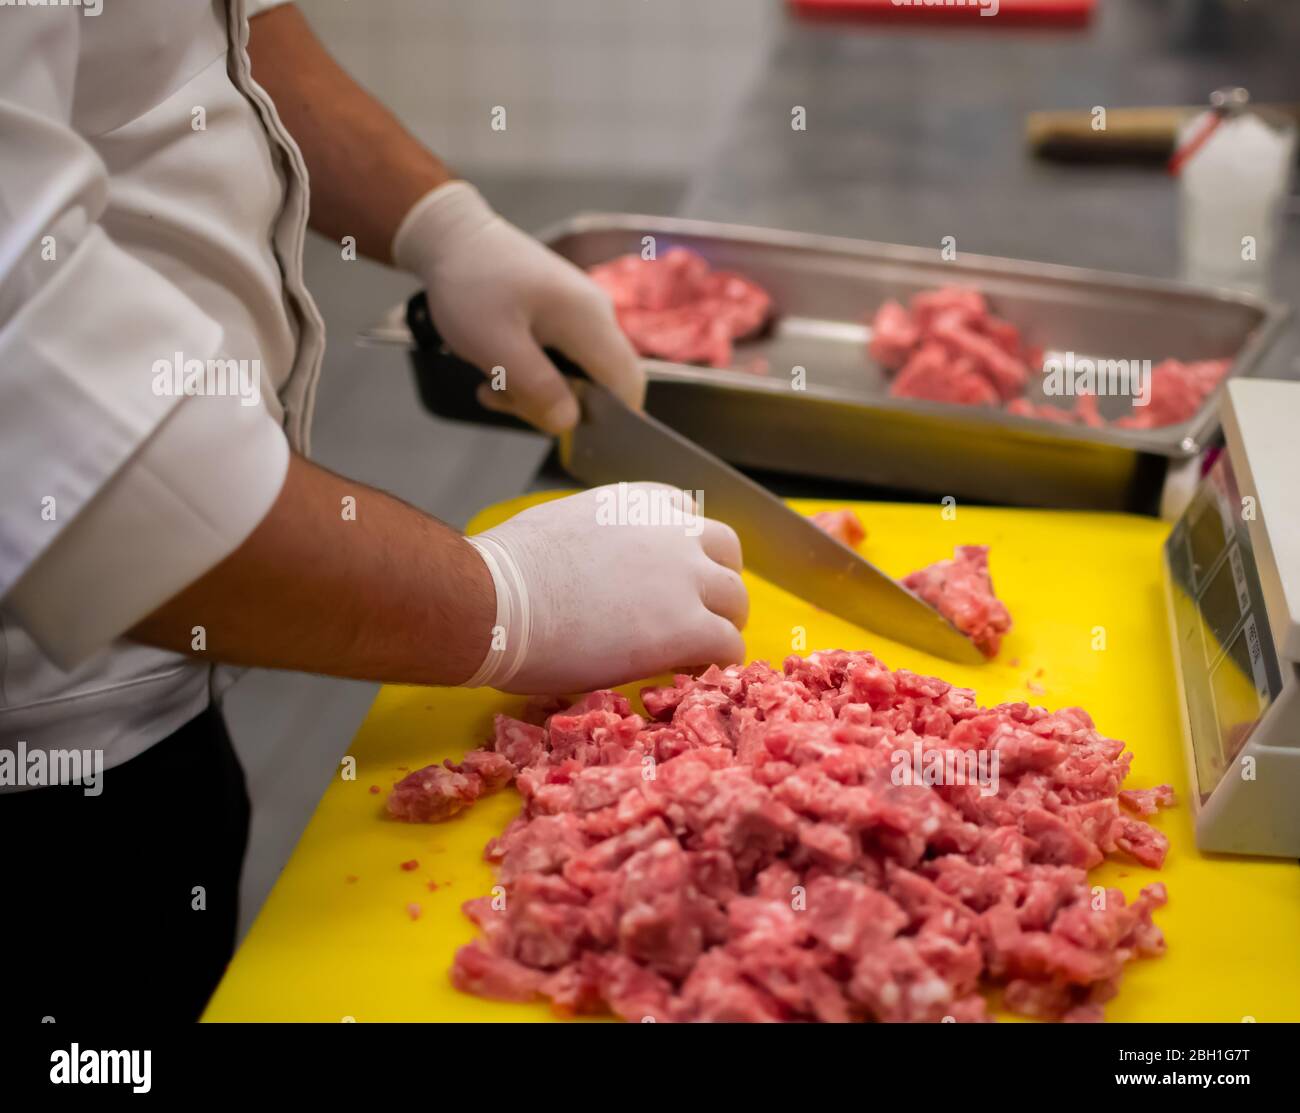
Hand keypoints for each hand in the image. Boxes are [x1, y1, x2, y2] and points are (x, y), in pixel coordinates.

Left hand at [394, 181, 642, 433]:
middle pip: (604, 383)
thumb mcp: (495, 345)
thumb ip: (537, 388)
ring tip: (491, 386)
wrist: (451, 235)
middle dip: (560, 406)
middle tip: (507, 402)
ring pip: (580, 374)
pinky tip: (497, 368)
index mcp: (590, 320)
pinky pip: (563, 357)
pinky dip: (533, 372)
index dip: (610, 418)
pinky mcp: (564, 313)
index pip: (628, 384)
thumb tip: (568, 423)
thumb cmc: (470, 285)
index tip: (563, 426)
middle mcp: (597, 315)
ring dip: (538, 391)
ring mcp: (583, 313)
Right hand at [461, 483, 747, 693]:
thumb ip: (599, 536)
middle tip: (696, 614)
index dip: (685, 552)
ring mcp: (685, 578)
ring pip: (735, 599)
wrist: (495, 603)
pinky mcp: (688, 628)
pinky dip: (717, 661)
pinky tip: (690, 673)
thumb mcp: (560, 525)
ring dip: (721, 622)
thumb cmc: (504, 572)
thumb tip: (592, 564)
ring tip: (695, 650)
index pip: (688, 516)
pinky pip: (728, 645)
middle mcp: (671, 530)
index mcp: (638, 502)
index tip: (671, 578)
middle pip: (725, 552)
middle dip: (715, 582)